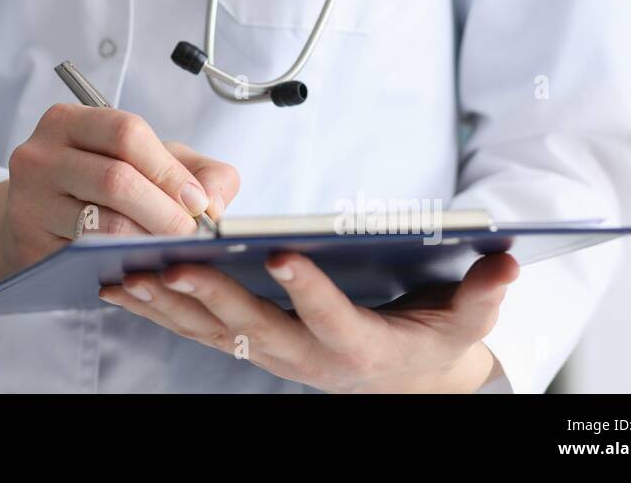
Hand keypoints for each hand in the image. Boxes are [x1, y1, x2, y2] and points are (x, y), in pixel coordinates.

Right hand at [0, 106, 238, 326]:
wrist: (36, 216)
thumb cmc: (99, 181)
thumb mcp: (148, 161)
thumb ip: (197, 170)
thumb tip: (214, 202)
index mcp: (68, 121)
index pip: (126, 133)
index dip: (169, 169)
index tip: (199, 202)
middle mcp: (39, 156)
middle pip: (115, 179)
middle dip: (165, 211)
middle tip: (193, 235)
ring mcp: (28, 203)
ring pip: (101, 224)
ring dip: (148, 241)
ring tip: (173, 250)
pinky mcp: (29, 246)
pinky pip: (86, 258)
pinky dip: (122, 263)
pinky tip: (143, 266)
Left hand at [100, 251, 518, 392]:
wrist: (400, 379)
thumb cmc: (430, 341)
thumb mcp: (466, 320)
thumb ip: (484, 292)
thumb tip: (509, 260)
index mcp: (358, 347)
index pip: (331, 317)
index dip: (307, 288)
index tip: (281, 252)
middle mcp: (305, 358)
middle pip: (253, 327)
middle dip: (210, 295)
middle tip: (172, 263)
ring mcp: (269, 354)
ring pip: (211, 332)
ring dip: (167, 304)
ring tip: (125, 273)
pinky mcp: (247, 345)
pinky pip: (195, 330)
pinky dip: (158, 309)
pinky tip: (121, 285)